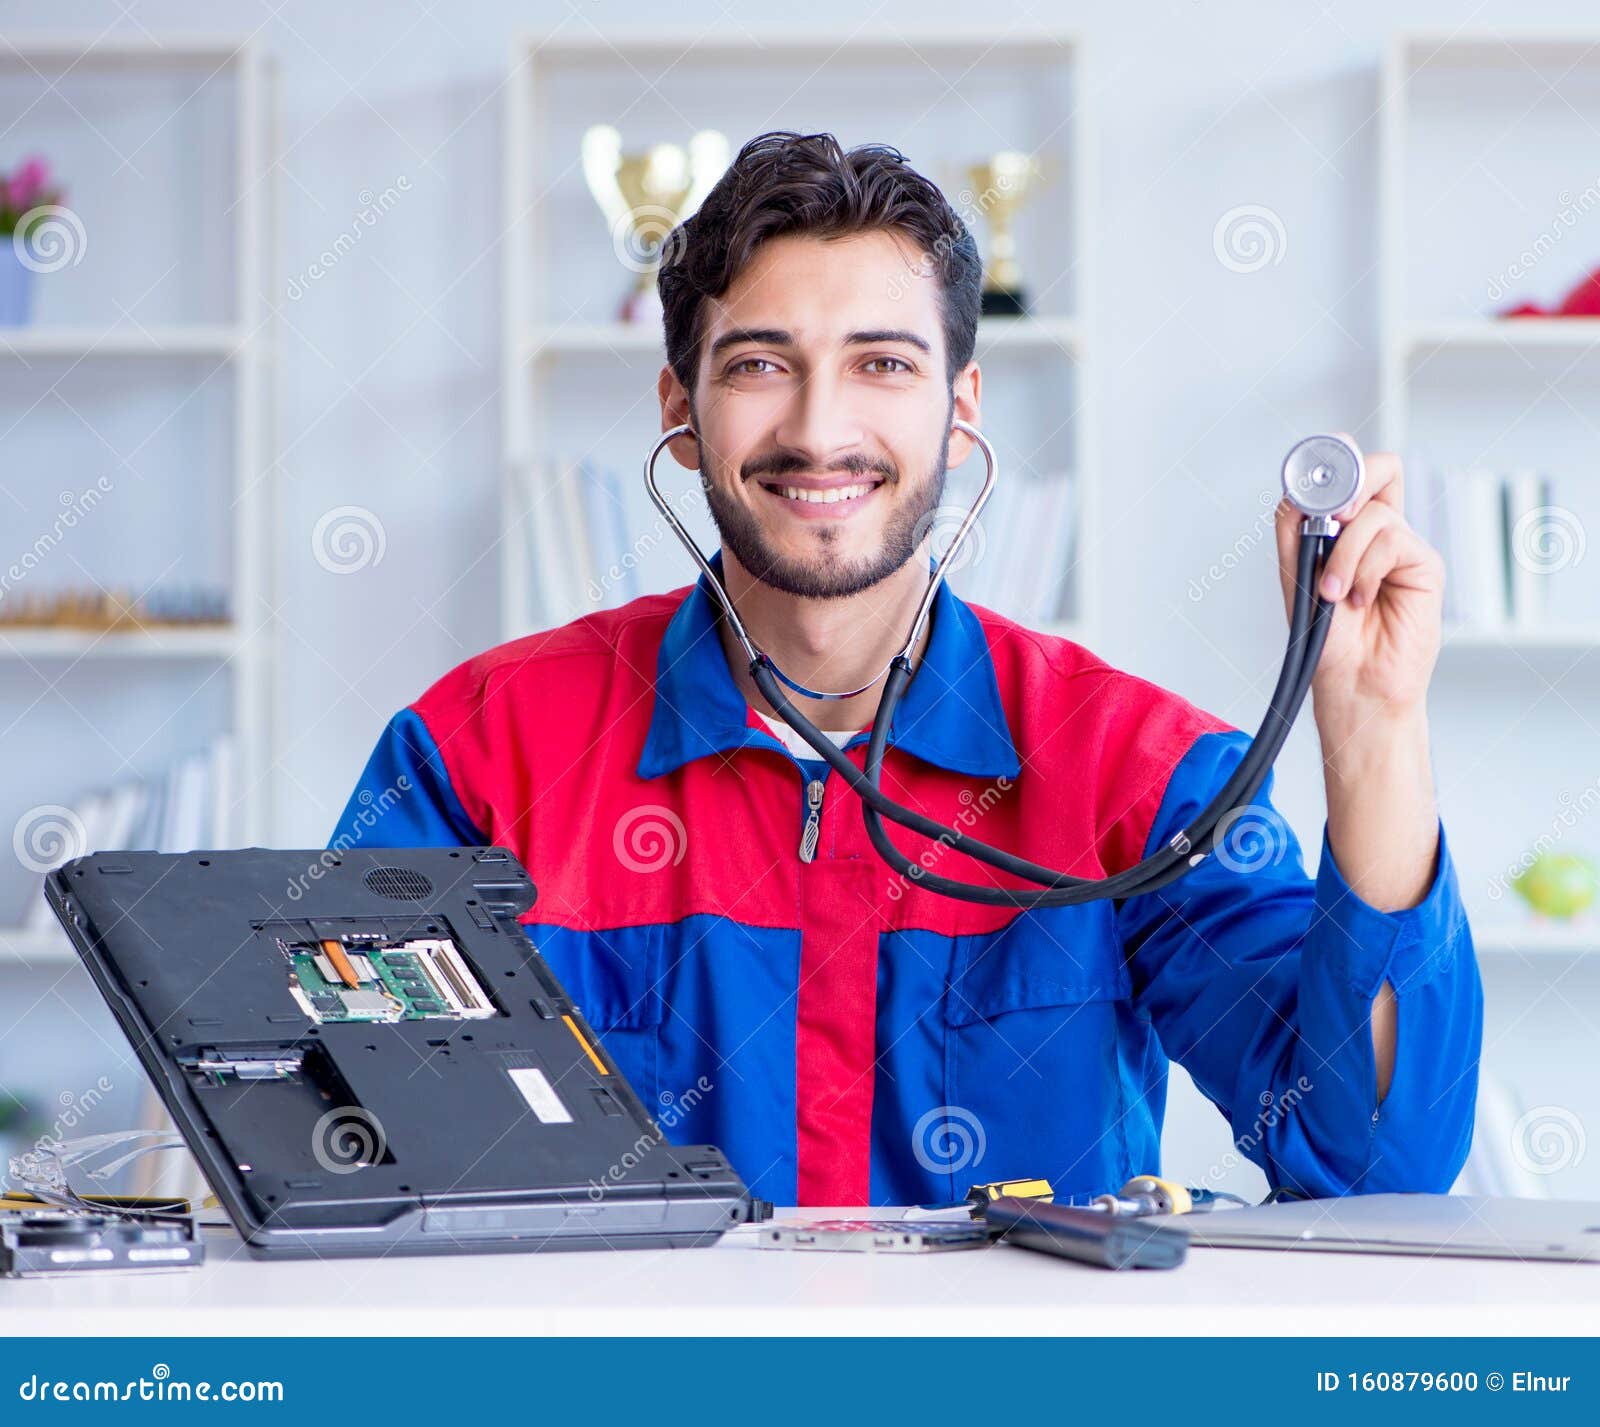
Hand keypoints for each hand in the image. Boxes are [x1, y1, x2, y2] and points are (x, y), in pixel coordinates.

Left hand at [1275, 442, 1444, 741]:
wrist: (1351, 682)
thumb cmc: (1326, 638)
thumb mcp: (1297, 574)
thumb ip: (1297, 527)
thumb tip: (1303, 485)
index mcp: (1347, 531)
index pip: (1348, 476)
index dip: (1333, 464)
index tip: (1308, 479)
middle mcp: (1378, 533)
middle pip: (1381, 469)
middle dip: (1351, 481)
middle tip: (1332, 514)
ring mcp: (1403, 547)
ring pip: (1374, 514)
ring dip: (1343, 554)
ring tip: (1334, 593)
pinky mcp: (1425, 565)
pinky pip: (1392, 540)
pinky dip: (1364, 569)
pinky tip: (1359, 599)